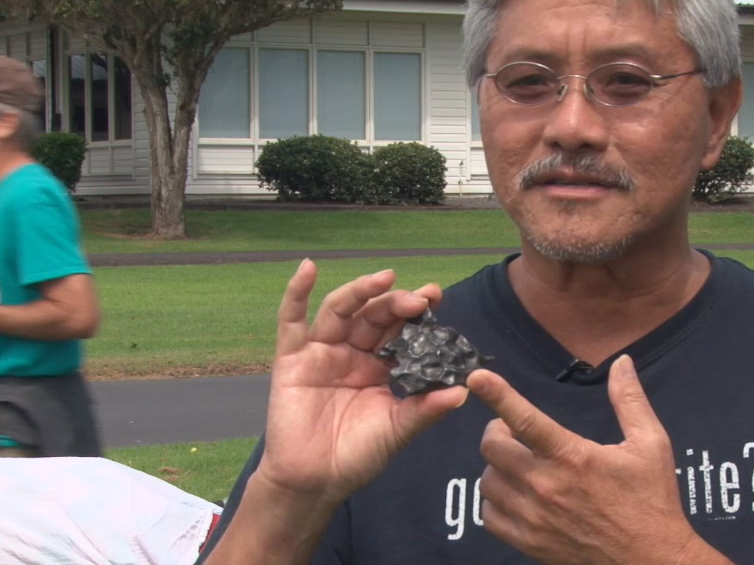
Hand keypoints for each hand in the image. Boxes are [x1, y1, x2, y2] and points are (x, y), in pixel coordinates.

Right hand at [254, 260, 468, 508]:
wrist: (314, 483)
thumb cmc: (357, 457)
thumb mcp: (397, 430)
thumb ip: (425, 409)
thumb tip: (463, 391)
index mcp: (380, 366)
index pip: (400, 330)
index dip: (416, 312)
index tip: (436, 297)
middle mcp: (353, 353)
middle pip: (374, 315)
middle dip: (396, 302)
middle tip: (420, 299)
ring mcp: (322, 352)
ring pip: (341, 310)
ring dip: (361, 290)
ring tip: (385, 279)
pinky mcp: (292, 359)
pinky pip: (291, 321)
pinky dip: (296, 293)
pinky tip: (308, 269)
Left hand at [468, 356, 727, 564]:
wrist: (651, 561)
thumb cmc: (651, 500)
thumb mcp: (650, 443)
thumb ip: (630, 399)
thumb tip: (622, 362)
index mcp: (573, 457)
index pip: (525, 420)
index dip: (497, 395)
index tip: (476, 378)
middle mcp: (546, 486)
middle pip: (493, 448)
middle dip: (498, 431)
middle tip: (515, 431)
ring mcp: (533, 518)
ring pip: (488, 481)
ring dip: (497, 466)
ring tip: (519, 463)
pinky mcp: (528, 543)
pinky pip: (489, 515)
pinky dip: (495, 500)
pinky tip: (515, 494)